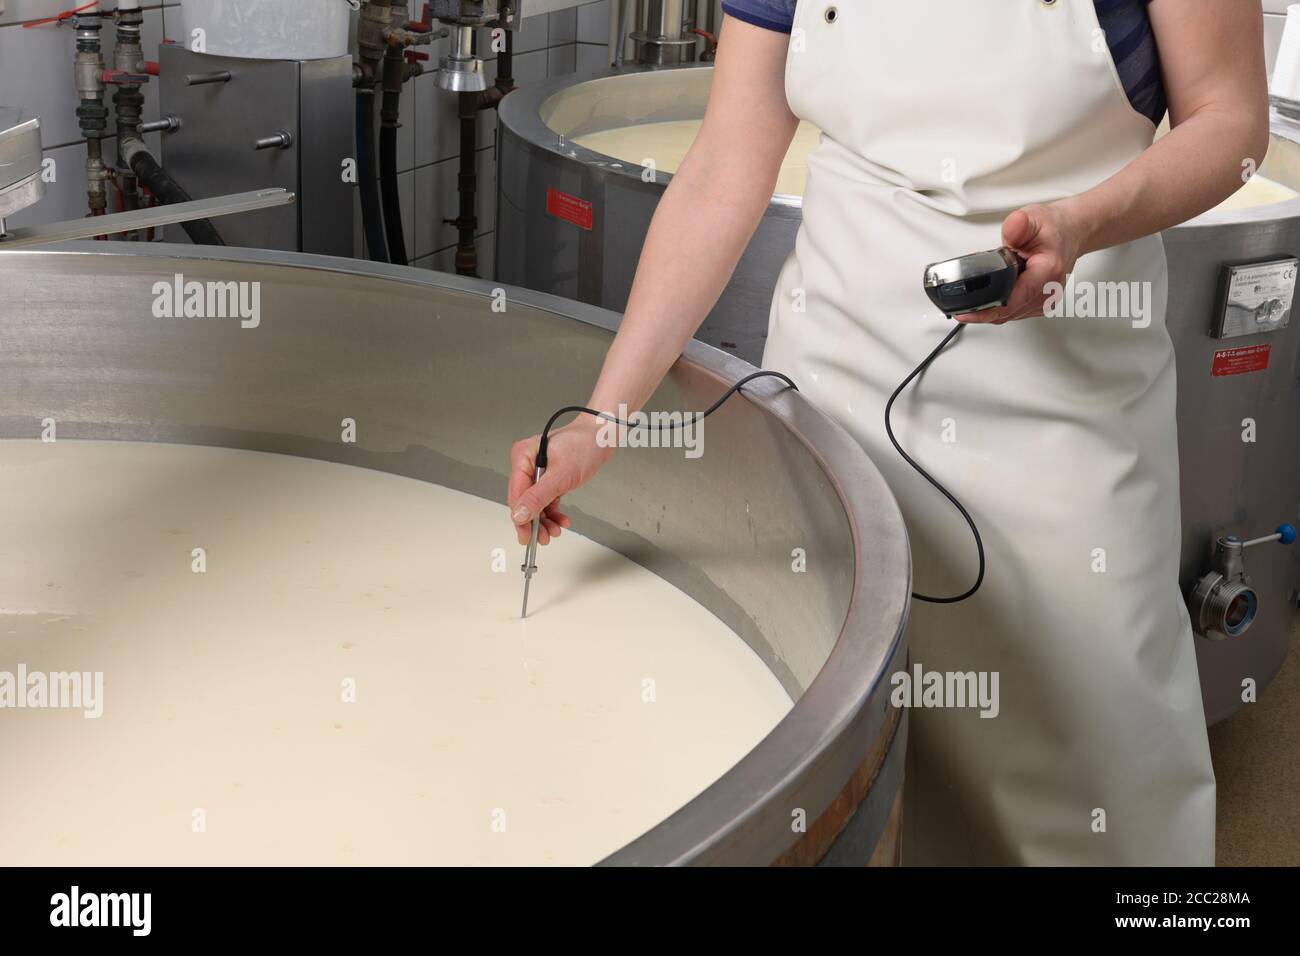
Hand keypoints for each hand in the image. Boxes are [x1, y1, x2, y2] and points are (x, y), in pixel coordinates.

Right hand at [508, 417, 614, 545]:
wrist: (602, 436)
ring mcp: (537, 471)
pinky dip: (552, 511)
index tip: (526, 537)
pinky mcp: (549, 477)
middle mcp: (526, 464)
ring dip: (544, 520)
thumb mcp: (561, 475)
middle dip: (534, 521)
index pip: (516, 494)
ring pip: (535, 503)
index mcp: (522, 457)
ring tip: (555, 531)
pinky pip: (546, 499)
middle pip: (524, 500)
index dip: (520, 518)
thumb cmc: (584, 445)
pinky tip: (561, 520)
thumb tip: (519, 515)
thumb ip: (538, 497)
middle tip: (543, 538)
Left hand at [957, 203, 1083, 324]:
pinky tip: (993, 290)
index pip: (1015, 300)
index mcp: (1048, 272)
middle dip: (982, 305)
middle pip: (1007, 312)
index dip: (987, 309)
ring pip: (1007, 315)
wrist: (1069, 233)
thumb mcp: (1033, 217)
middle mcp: (1048, 292)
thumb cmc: (1053, 228)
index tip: (966, 312)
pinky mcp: (1038, 306)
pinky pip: (1011, 312)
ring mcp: (1044, 302)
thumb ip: (1018, 225)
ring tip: (981, 285)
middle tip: (965, 289)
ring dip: (989, 305)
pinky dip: (999, 304)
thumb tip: (1012, 229)